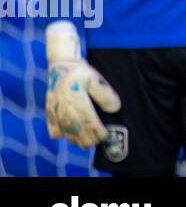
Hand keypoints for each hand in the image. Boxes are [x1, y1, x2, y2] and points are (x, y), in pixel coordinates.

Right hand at [44, 21, 120, 148]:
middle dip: (87, 139)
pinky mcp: (49, 108)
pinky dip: (58, 133)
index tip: (105, 135)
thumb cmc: (81, 71)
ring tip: (83, 143)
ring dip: (74, 139)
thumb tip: (115, 108)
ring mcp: (55, 109)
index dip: (97, 131)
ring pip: (64, 130)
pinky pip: (51, 126)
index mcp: (77, 99)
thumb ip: (105, 94)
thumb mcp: (96, 79)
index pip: (89, 121)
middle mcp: (65, 107)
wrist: (61, 63)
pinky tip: (65, 136)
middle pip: (76, 130)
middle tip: (96, 143)